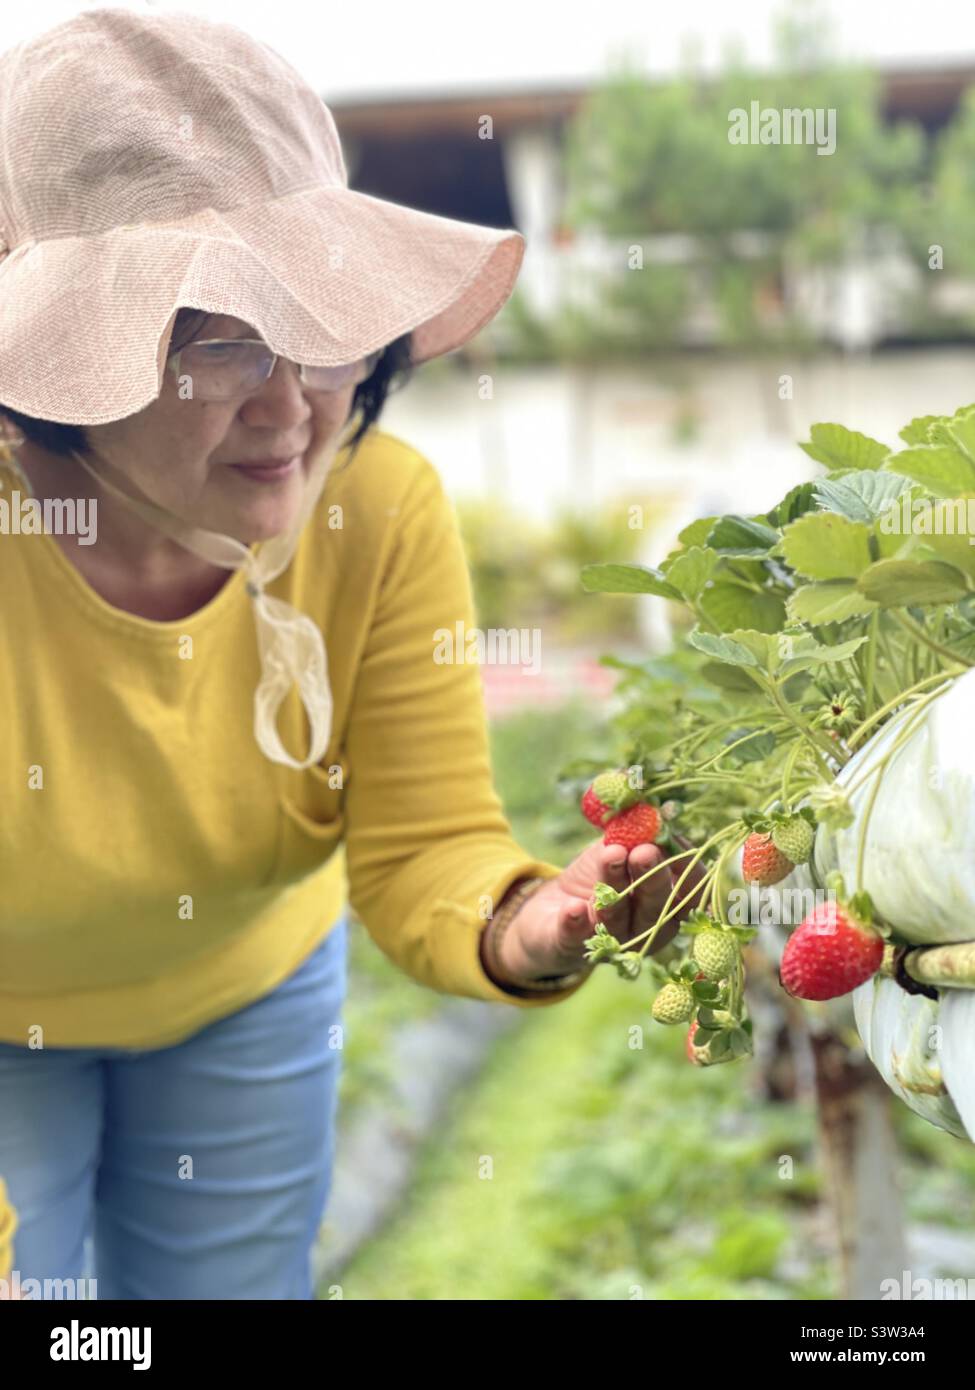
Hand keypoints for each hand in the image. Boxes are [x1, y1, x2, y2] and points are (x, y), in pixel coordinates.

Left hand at [491, 835, 706, 984]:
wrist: (553, 907)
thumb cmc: (599, 874)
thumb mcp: (617, 848)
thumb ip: (634, 835)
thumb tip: (649, 813)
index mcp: (666, 904)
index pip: (689, 894)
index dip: (687, 871)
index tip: (673, 842)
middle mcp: (644, 928)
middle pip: (656, 908)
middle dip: (652, 879)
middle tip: (644, 853)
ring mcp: (608, 942)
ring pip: (617, 920)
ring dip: (615, 891)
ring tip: (611, 857)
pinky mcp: (569, 945)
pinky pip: (574, 937)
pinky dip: (574, 923)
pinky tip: (573, 908)